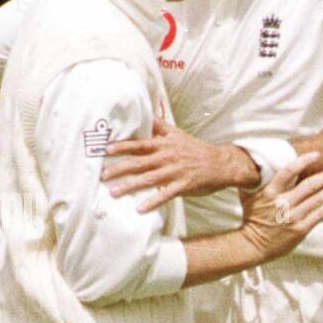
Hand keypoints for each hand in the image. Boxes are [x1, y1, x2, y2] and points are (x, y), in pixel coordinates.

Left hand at [103, 119, 259, 210]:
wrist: (221, 163)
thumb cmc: (196, 149)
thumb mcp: (178, 134)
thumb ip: (160, 126)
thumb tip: (146, 112)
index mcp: (164, 145)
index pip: (139, 144)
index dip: (122, 147)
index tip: (105, 150)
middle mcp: (167, 157)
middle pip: (139, 163)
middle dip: (119, 169)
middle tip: (101, 176)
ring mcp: (175, 172)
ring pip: (149, 180)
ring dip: (130, 187)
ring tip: (113, 193)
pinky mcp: (184, 186)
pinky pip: (166, 195)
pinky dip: (153, 202)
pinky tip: (140, 209)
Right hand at [238, 156, 322, 265]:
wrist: (252, 245)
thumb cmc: (251, 217)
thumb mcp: (250, 195)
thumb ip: (258, 179)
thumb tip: (260, 161)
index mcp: (271, 192)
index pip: (289, 171)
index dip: (304, 161)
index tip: (316, 155)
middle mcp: (283, 203)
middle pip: (309, 186)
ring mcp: (292, 217)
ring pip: (316, 200)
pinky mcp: (300, 229)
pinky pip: (318, 215)